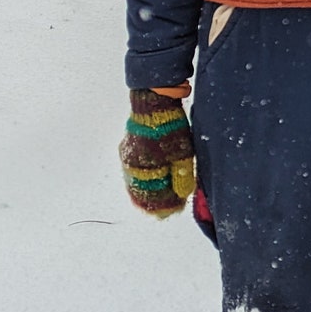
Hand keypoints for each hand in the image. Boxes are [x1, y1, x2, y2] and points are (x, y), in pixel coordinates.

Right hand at [119, 88, 196, 218]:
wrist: (153, 102)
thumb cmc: (169, 127)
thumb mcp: (182, 152)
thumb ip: (181, 175)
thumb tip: (183, 194)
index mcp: (144, 170)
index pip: (152, 197)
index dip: (165, 206)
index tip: (176, 210)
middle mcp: (132, 166)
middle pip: (142, 193)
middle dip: (156, 202)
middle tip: (169, 209)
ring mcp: (128, 157)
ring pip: (137, 183)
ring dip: (149, 193)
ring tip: (161, 199)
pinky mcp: (129, 149)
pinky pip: (135, 172)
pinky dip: (144, 181)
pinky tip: (153, 182)